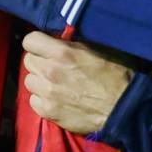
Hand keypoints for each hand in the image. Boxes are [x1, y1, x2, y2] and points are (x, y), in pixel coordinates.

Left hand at [20, 31, 136, 135]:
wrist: (124, 109)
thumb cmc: (116, 76)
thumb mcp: (98, 49)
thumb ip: (73, 44)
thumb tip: (60, 40)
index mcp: (62, 52)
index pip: (30, 40)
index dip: (37, 43)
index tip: (45, 47)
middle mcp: (49, 71)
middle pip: (28, 60)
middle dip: (39, 61)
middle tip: (52, 66)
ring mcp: (47, 93)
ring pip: (29, 81)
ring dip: (39, 81)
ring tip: (54, 84)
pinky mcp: (48, 112)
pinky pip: (33, 101)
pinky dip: (42, 99)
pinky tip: (55, 99)